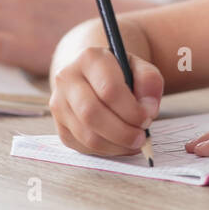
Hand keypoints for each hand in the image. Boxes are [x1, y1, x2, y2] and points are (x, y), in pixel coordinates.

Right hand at [49, 47, 164, 157]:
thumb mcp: (138, 67)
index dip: (132, 110)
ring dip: (116, 145)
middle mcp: (67, 79)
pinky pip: (83, 146)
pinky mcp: (60, 126)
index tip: (147, 118)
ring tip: (134, 142)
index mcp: (89, 59)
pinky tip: (120, 143)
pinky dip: (106, 151)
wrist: (90, 76)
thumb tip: (148, 109)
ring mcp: (59, 104)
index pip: (109, 90)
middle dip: (122, 132)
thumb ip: (149, 81)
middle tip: (141, 137)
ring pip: (87, 135)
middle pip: (92, 114)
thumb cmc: (118, 74)